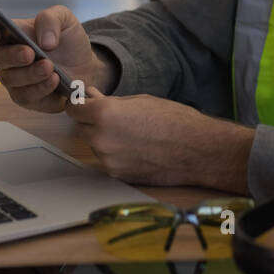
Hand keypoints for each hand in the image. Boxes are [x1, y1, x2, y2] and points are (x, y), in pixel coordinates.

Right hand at [0, 5, 113, 112]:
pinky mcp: (28, 98)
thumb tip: (45, 41)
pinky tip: (55, 80)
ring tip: (49, 67)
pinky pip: (26, 97)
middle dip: (13, 56)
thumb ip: (51, 19)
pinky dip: (41, 89)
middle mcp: (8, 58)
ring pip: (11, 80)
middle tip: (30, 53)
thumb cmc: (67, 39)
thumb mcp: (64, 18)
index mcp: (9, 34)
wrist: (85, 62)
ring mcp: (16, 80)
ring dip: (30, 74)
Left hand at [65, 87, 253, 190]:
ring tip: (134, 134)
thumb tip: (93, 98)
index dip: (80, 104)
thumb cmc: (175, 121)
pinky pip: (109, 160)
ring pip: (96, 146)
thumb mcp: (141, 100)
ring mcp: (108, 160)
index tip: (84, 103)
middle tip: (116, 118)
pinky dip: (117, 154)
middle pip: (82, 128)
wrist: (198, 151)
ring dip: (106, 139)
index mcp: (105, 114)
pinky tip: (138, 148)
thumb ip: (112, 101)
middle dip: (93, 122)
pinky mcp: (118, 175)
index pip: (74, 109)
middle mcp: (101, 139)